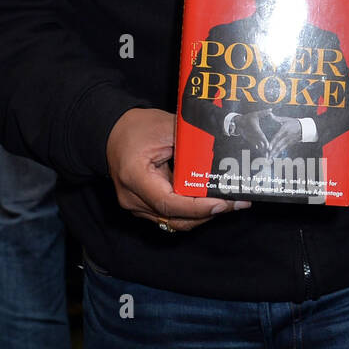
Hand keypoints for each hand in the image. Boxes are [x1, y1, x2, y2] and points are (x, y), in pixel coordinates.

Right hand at [106, 108, 249, 233]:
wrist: (111, 132)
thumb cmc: (136, 127)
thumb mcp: (165, 127)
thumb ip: (191, 144)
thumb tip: (222, 155)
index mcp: (134, 177)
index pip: (168, 202)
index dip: (197, 207)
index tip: (222, 203)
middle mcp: (132, 198)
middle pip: (175, 217)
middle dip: (208, 213)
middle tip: (237, 202)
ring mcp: (136, 206)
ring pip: (174, 221)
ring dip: (202, 214)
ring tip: (229, 202)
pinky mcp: (144, 207)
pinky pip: (171, 215)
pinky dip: (191, 210)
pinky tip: (211, 201)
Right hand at [233, 109, 278, 153]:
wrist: (238, 122)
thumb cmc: (248, 117)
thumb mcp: (255, 114)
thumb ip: (264, 113)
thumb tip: (271, 110)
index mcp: (254, 128)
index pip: (260, 136)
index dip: (264, 141)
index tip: (269, 146)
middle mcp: (251, 134)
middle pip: (259, 143)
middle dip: (264, 149)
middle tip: (270, 155)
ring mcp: (249, 138)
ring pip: (257, 145)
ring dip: (262, 151)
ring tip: (267, 157)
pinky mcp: (248, 139)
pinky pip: (255, 145)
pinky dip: (259, 149)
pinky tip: (263, 154)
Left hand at [267, 117, 302, 157]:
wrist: (305, 128)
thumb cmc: (293, 122)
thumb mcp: (286, 119)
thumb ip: (277, 118)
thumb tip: (270, 114)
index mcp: (285, 130)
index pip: (278, 137)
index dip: (273, 143)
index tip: (269, 148)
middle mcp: (287, 137)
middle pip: (279, 145)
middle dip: (273, 151)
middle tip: (268, 156)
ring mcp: (290, 141)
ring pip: (281, 148)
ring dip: (276, 153)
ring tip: (270, 158)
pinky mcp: (291, 144)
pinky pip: (284, 148)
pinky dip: (279, 152)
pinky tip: (275, 156)